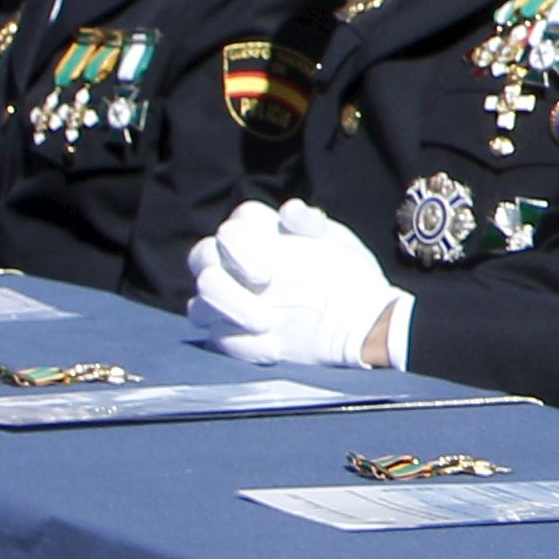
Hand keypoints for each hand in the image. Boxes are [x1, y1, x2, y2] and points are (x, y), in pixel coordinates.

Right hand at [188, 199, 395, 367]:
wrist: (360, 318)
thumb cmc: (345, 273)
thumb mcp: (338, 246)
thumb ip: (312, 226)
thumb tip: (290, 209)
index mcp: (257, 234)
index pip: (234, 226)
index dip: (242, 243)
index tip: (268, 269)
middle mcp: (232, 265)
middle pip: (202, 256)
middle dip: (225, 270)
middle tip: (264, 286)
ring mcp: (227, 301)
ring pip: (198, 302)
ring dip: (228, 308)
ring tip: (265, 322)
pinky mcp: (230, 334)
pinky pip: (216, 339)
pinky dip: (243, 345)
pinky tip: (274, 349)